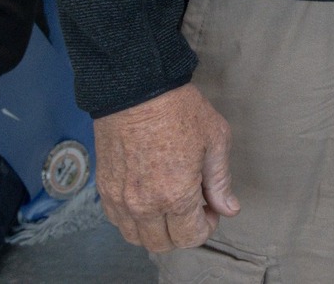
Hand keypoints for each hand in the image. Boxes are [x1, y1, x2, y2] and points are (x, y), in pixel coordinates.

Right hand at [94, 83, 238, 251]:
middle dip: (182, 233)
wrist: (137, 89)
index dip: (207, 227)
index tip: (211, 209)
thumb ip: (220, 181)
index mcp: (175, 196)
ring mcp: (119, 199)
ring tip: (171, 205)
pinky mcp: (104, 188)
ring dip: (156, 230)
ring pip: (136, 238)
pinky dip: (134, 220)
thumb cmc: (179, 110)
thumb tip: (228, 209)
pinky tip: (148, 199)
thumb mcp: (215, 141)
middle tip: (194, 208)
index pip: (191, 237)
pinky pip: (117, 221)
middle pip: (162, 244)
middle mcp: (143, 205)